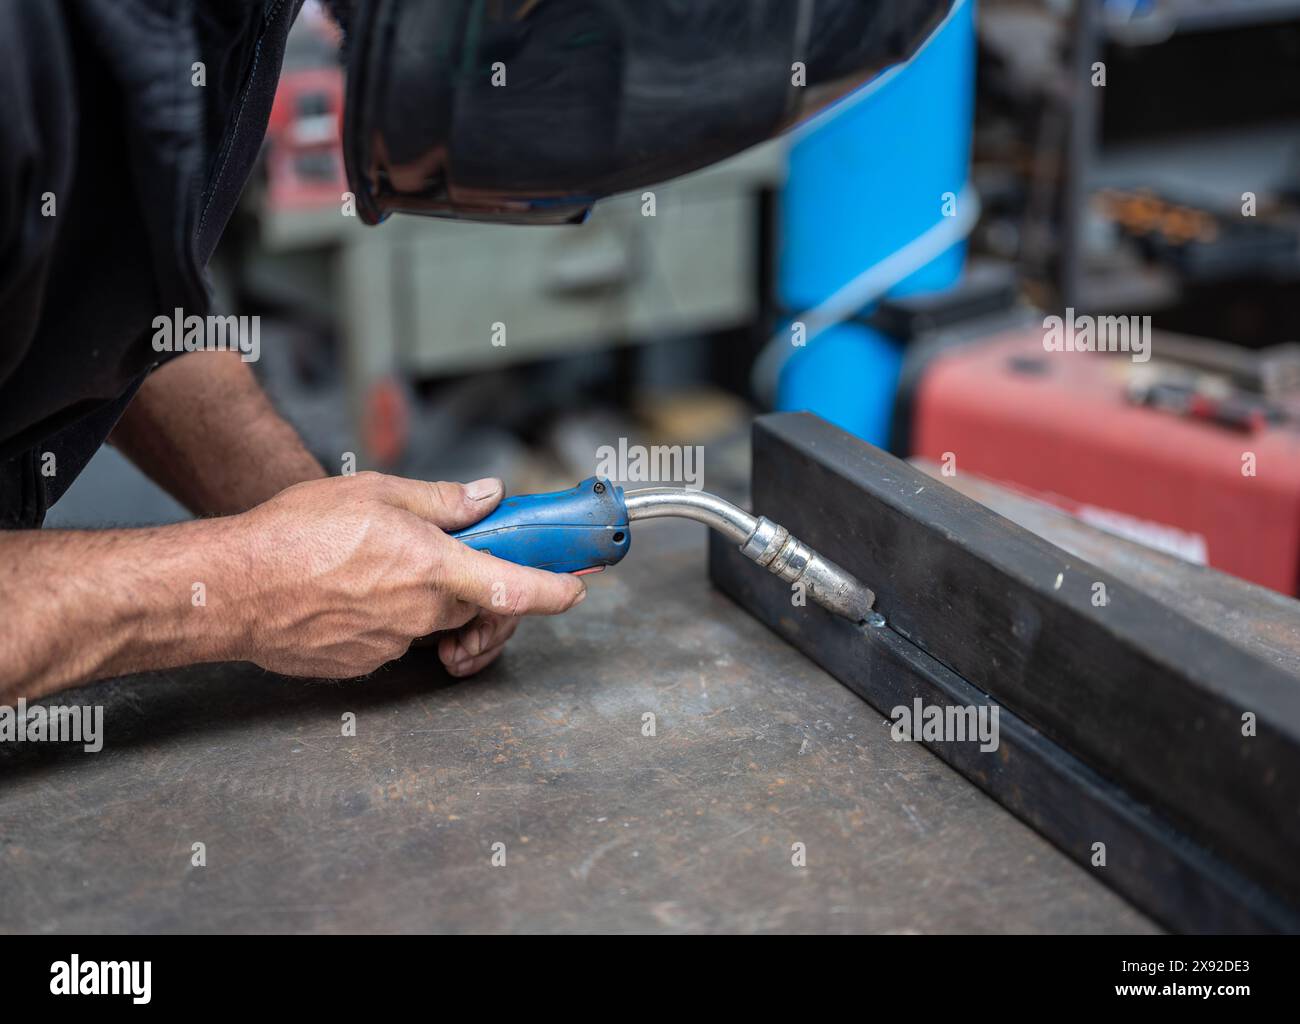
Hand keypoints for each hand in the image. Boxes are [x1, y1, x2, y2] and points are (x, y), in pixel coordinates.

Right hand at [230, 472, 585, 677]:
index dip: (555, 591)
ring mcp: (392, 645)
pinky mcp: (363, 665)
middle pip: (473, 604)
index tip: (575, 589)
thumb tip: (487, 496)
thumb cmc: (296, 534)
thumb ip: (442, 500)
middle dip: (471, 582)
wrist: (232, 588)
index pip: (516, 587)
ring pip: (432, 622)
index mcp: (434, 568)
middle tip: (446, 552)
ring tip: (378, 564)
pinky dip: (386, 617)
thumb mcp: (377, 492)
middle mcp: (421, 614)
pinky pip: (393, 640)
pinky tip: (349, 592)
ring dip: (425, 598)